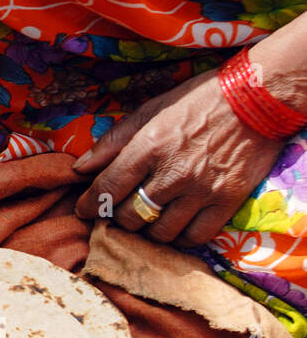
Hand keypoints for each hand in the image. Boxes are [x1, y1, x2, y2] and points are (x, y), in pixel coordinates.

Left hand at [72, 69, 284, 246]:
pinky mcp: (227, 201)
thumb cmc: (198, 101)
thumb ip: (113, 141)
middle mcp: (173, 172)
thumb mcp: (150, 111)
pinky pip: (195, 236)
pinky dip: (180, 237)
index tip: (84, 211)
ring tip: (145, 221)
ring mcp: (202, 190)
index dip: (90, 205)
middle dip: (116, 218)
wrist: (256, 100)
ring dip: (147, 231)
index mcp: (149, 147)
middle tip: (117, 213)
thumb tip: (81, 168)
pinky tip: (174, 227)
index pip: (108, 188)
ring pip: (161, 232)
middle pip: (130, 216)